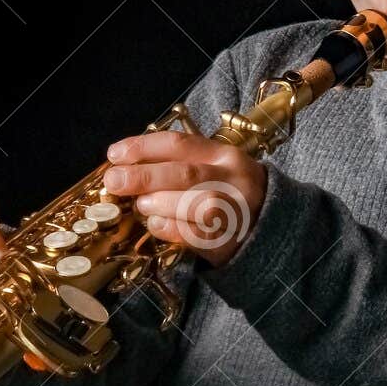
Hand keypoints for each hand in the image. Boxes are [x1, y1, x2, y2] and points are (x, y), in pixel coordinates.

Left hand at [103, 131, 266, 268]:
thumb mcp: (213, 169)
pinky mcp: (230, 240)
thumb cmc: (230, 194)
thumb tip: (126, 167)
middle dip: (144, 176)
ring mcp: (235, 211)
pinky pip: (197, 234)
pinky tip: (155, 224)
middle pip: (185, 173)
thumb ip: (178, 165)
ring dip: (161, 203)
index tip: (114, 154)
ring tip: (142, 205)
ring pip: (196, 203)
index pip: (179, 144)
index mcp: (224, 155)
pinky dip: (170, 228)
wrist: (272, 227)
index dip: (143, 147)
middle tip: (115, 181)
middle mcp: (233, 179)